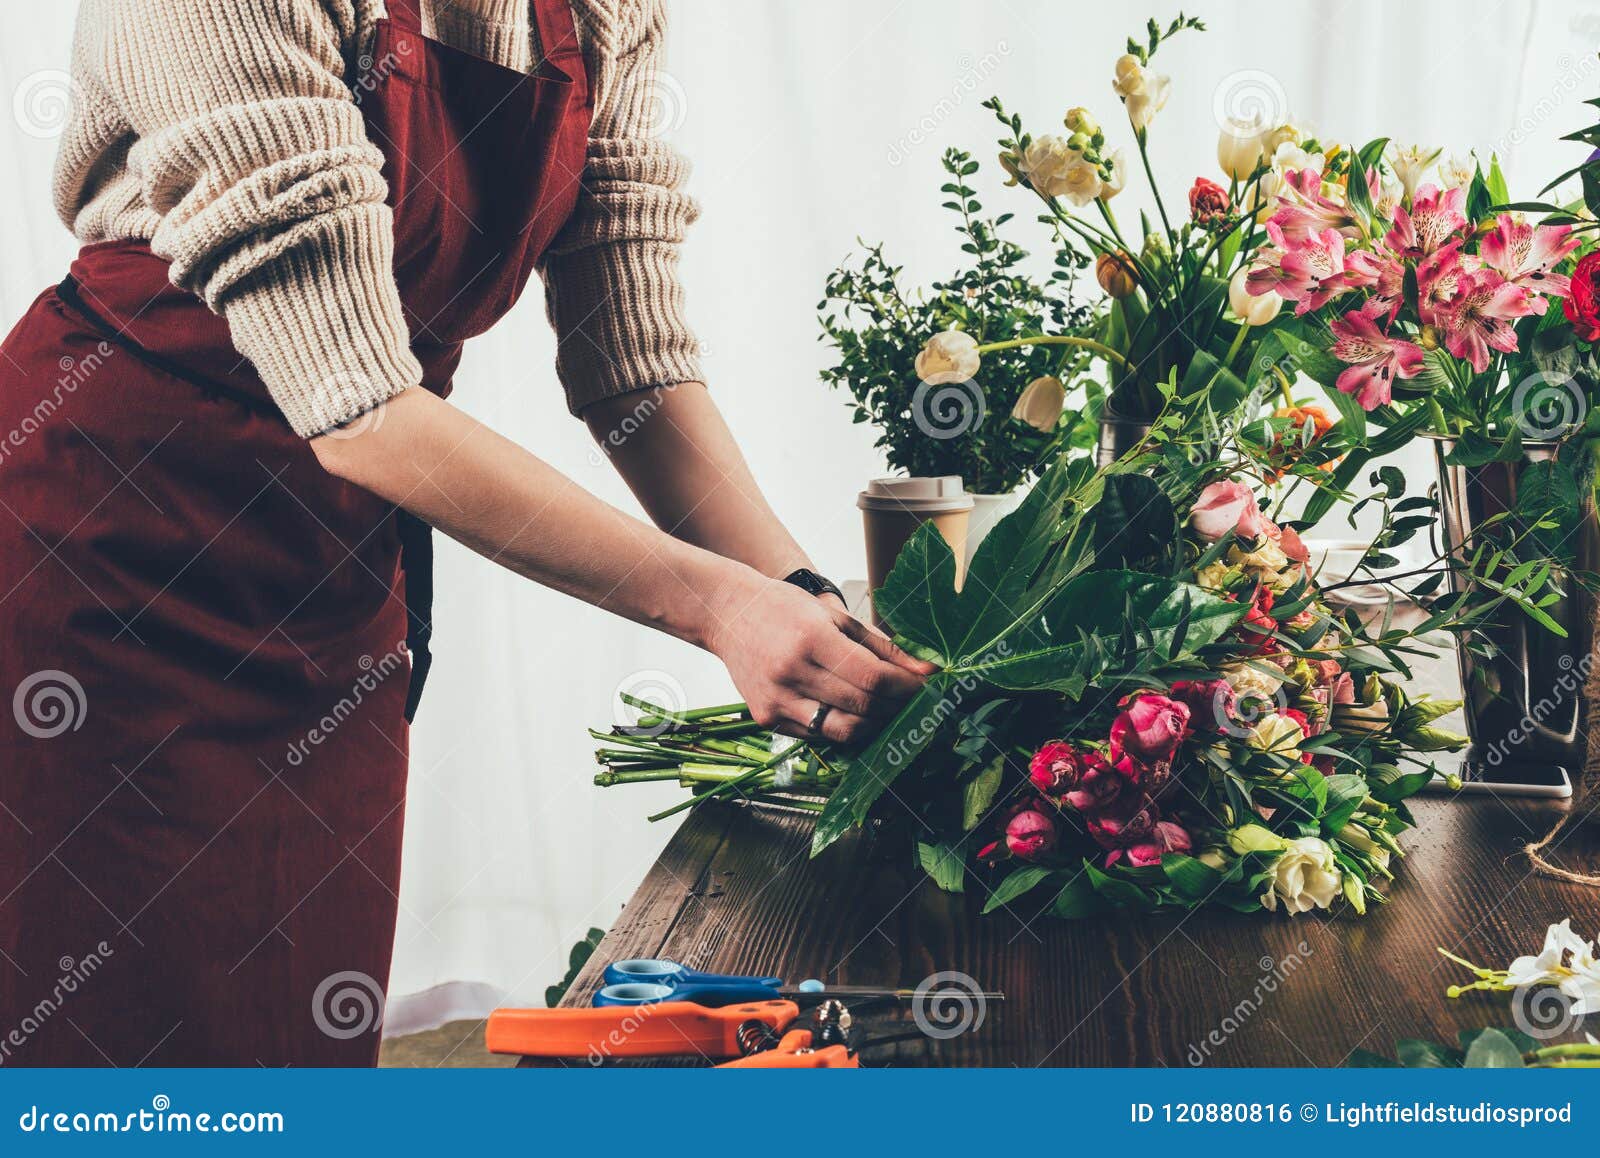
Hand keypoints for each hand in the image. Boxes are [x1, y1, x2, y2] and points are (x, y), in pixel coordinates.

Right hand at [703, 572, 934, 743]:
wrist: (728, 614)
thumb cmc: (785, 609)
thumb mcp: (836, 616)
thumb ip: (882, 645)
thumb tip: (925, 671)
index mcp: (812, 638)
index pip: (872, 677)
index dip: (906, 687)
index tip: (926, 687)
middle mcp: (791, 672)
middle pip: (861, 706)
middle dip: (896, 707)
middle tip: (912, 701)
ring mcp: (776, 699)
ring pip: (842, 730)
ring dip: (873, 724)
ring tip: (886, 710)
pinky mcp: (766, 718)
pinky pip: (817, 734)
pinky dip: (842, 727)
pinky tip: (851, 712)